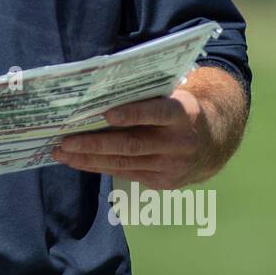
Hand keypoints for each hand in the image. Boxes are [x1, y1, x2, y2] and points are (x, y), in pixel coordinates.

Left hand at [52, 88, 217, 189]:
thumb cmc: (180, 112)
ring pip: (124, 164)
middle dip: (95, 143)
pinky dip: (100, 167)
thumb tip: (101, 91)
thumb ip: (147, 96)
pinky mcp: (163, 183)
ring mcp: (170, 166)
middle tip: (65, 141)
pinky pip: (126, 174)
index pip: (156, 113)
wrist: (213, 145)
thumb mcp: (173, 97)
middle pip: (131, 145)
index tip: (106, 113)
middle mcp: (178, 143)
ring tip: (63, 153)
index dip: (132, 114)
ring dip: (89, 159)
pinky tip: (80, 162)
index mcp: (182, 114)